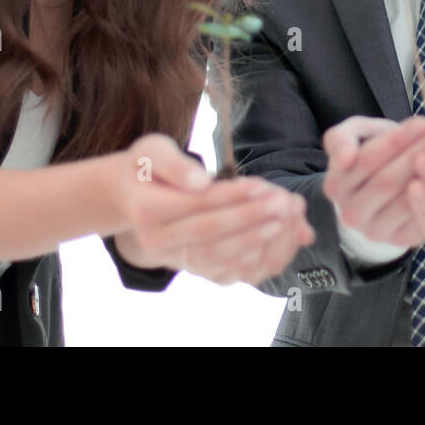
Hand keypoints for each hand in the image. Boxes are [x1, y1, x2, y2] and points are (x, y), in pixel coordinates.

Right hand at [110, 134, 314, 284]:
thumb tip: (201, 183)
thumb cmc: (149, 167)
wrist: (135, 196)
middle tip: (285, 203)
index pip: (196, 206)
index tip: (262, 185)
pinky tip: (281, 239)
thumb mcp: (152, 151)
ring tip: (289, 218)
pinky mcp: (195, 269)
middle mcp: (159, 243)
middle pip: (211, 235)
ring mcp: (177, 260)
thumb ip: (175, 165)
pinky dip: (258, 259)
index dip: (230, 197)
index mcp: (147, 211)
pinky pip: (229, 272)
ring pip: (222, 259)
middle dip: (252, 218)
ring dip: (260, 240)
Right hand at [321, 115, 424, 245]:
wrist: (384, 188)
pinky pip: (420, 219)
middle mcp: (349, 213)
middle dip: (417, 154)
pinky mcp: (398, 241)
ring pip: (406, 200)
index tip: (423, 122)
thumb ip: (341, 138)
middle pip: (387, 181)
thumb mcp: (354, 137)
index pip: (367, 159)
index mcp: (335, 185)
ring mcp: (373, 231)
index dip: (397, 140)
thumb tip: (345, 158)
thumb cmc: (372, 154)